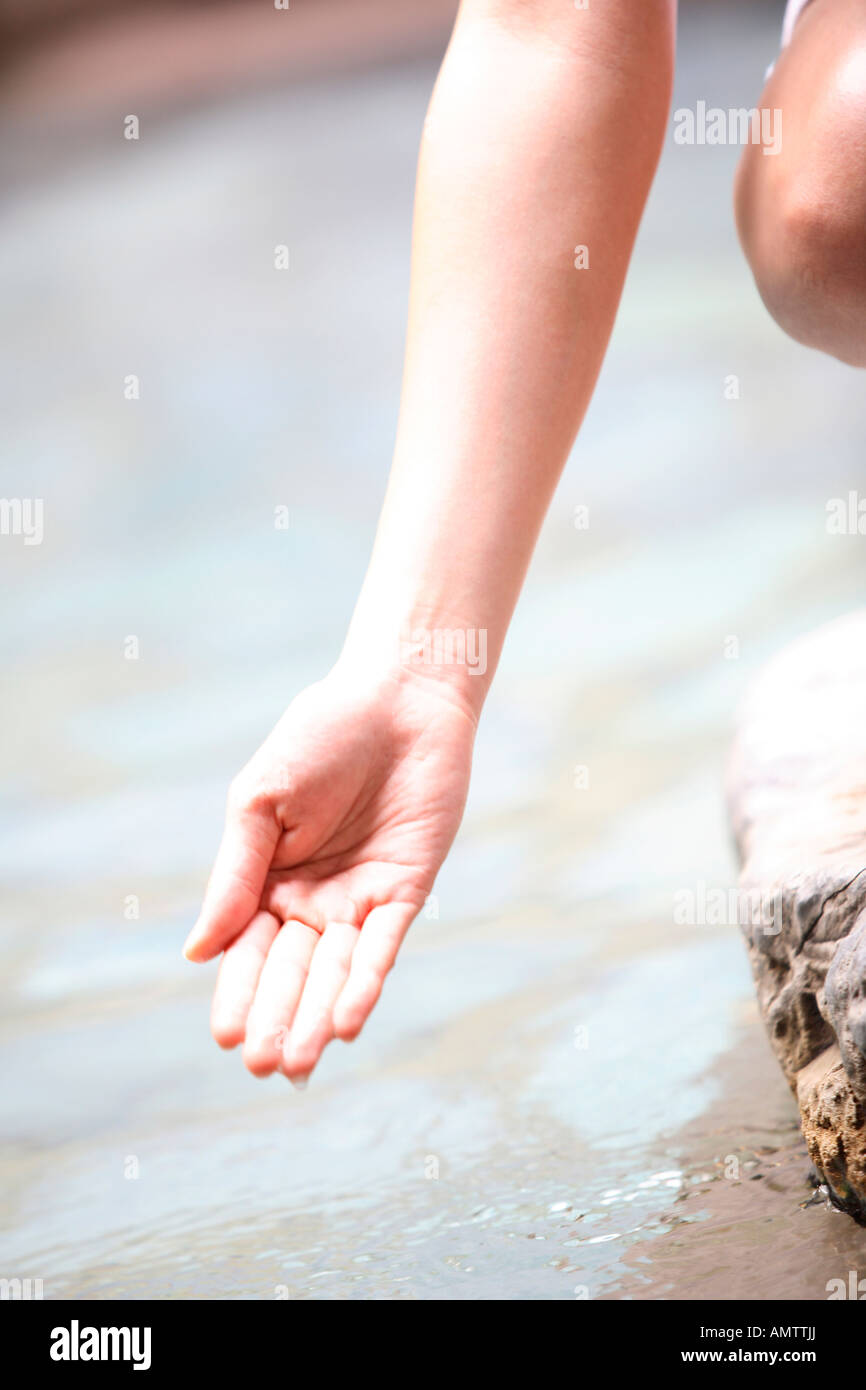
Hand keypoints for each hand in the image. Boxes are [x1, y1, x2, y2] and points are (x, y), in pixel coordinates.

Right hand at [184, 662, 475, 1080]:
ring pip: (336, 970)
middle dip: (278, 1017)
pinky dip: (366, 981)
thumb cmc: (319, 736)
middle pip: (291, 970)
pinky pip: (384, 946)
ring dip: (319, 1015)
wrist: (396, 697)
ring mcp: (360, 898)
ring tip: (300, 1063)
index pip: (247, 949)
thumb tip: (197, 951)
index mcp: (267, 879)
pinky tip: (349, 1020)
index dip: (238, 991)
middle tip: (262, 1065)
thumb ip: (235, 874)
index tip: (227, 1034)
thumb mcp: (260, 801)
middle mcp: (313, 899)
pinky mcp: (406, 890)